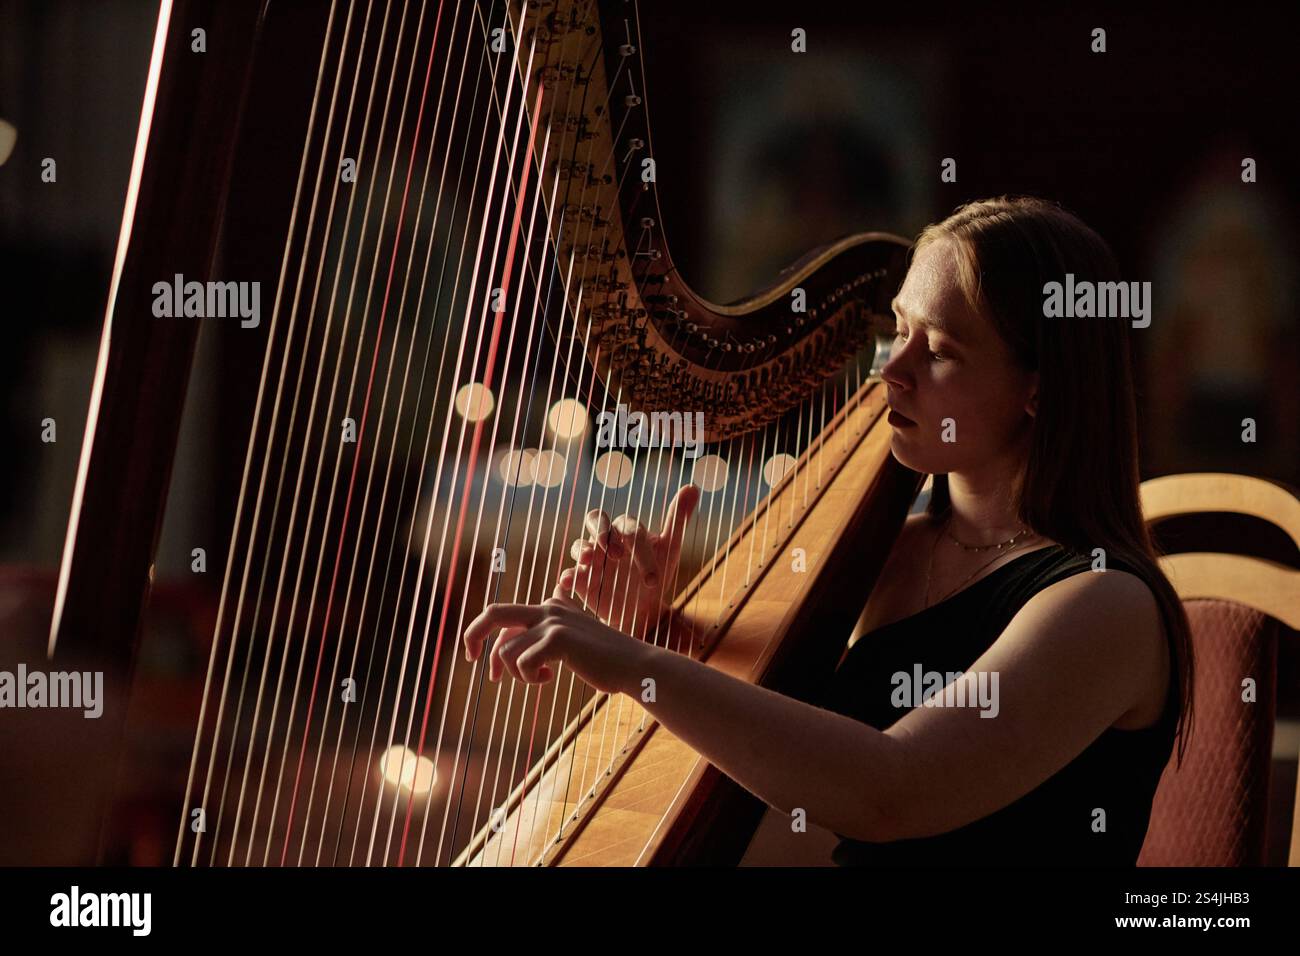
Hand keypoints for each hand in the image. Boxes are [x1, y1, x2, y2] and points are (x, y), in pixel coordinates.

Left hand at [462, 592, 646, 694]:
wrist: (636, 666)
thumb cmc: (607, 658)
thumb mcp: (580, 633)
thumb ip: (561, 618)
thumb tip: (558, 588)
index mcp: (552, 606)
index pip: (503, 615)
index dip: (486, 637)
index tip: (478, 660)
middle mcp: (549, 608)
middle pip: (493, 613)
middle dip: (473, 635)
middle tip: (469, 659)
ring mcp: (554, 622)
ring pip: (507, 652)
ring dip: (519, 674)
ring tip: (543, 677)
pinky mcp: (559, 639)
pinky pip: (523, 663)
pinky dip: (531, 677)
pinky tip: (551, 678)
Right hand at [557, 484, 700, 639]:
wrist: (643, 612)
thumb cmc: (655, 575)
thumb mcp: (670, 549)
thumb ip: (677, 518)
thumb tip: (692, 487)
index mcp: (627, 530)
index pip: (629, 527)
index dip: (640, 548)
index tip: (651, 577)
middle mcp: (606, 540)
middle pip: (596, 519)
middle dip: (602, 531)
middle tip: (614, 551)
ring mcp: (591, 559)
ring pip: (579, 545)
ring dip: (583, 549)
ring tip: (590, 560)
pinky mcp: (581, 580)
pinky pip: (569, 574)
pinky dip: (567, 576)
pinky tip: (567, 582)